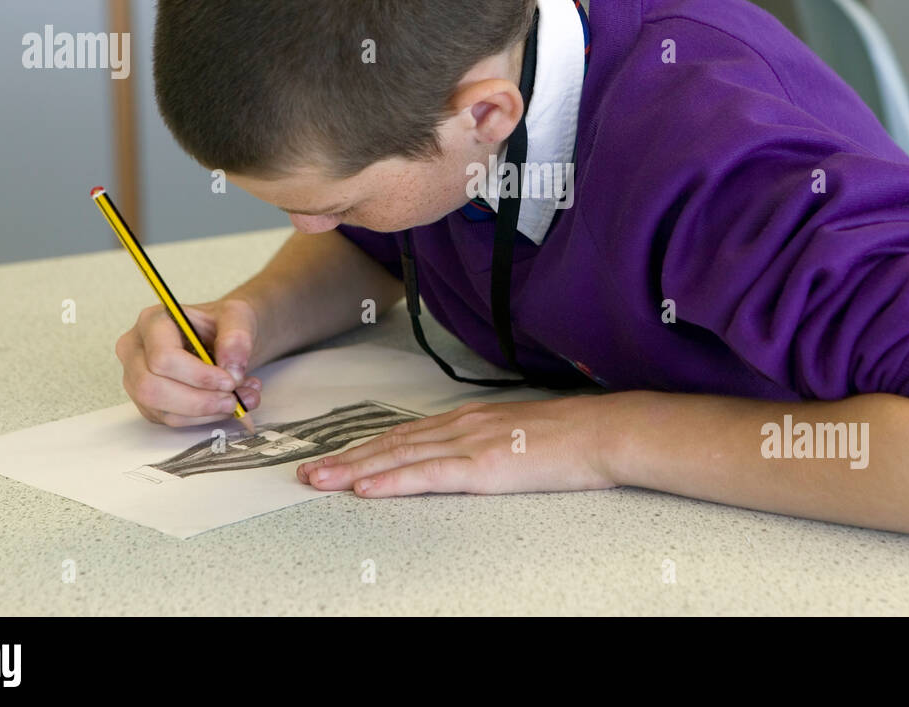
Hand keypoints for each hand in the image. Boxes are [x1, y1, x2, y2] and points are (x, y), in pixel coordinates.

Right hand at [115, 297, 263, 425]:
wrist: (225, 336)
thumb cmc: (223, 323)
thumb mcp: (238, 315)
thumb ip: (237, 337)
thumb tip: (232, 370)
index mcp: (151, 322)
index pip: (163, 357)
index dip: (198, 376)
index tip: (230, 381)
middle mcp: (136, 350)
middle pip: (152, 388)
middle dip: (198, 401)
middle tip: (233, 400)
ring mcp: (137, 379)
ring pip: (161, 410)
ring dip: (205, 413)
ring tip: (238, 401)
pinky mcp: (149, 402)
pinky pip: (172, 420)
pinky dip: (203, 418)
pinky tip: (225, 405)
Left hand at [298, 396, 615, 496]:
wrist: (602, 431)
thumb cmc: (571, 436)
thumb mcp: (518, 434)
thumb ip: (488, 442)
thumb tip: (470, 457)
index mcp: (469, 421)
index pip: (406, 435)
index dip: (366, 447)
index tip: (335, 456)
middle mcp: (460, 426)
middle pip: (391, 444)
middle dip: (346, 458)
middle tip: (307, 472)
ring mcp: (469, 444)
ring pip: (399, 457)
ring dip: (355, 469)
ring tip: (320, 480)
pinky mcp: (482, 466)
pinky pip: (428, 475)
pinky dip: (393, 480)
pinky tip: (367, 488)